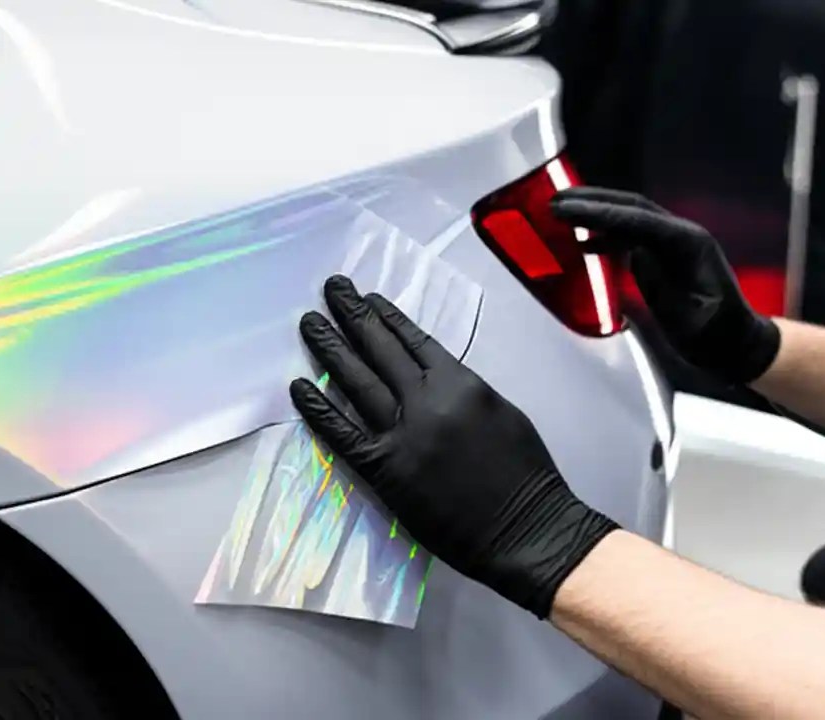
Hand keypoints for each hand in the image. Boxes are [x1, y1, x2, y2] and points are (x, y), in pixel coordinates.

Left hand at [289, 276, 616, 617]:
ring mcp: (401, 434)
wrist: (526, 529)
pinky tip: (298, 386)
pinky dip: (317, 408)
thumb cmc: (525, 476)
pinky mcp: (383, 468)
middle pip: (379, 349)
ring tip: (309, 321)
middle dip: (352, 315)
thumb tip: (432, 376)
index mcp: (461, 383)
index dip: (386, 317)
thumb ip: (463, 390)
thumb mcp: (502, 413)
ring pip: (356, 381)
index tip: (367, 298)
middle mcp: (427, 400)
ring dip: (329, 348)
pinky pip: (342, 432)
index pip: (414, 340)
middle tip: (330, 288)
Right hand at [552, 187, 779, 383]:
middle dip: (593, 200)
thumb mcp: (687, 316)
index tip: (564, 209)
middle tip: (554, 200)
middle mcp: (682, 234)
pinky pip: (630, 235)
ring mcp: (673, 242)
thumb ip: (661, 283)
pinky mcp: (664, 254)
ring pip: (630, 216)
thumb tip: (633, 254)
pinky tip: (580, 241)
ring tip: (559, 210)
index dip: (600, 212)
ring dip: (596, 211)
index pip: (639, 219)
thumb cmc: (714, 334)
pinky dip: (603, 234)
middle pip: (633, 206)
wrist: (734, 342)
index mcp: (689, 244)